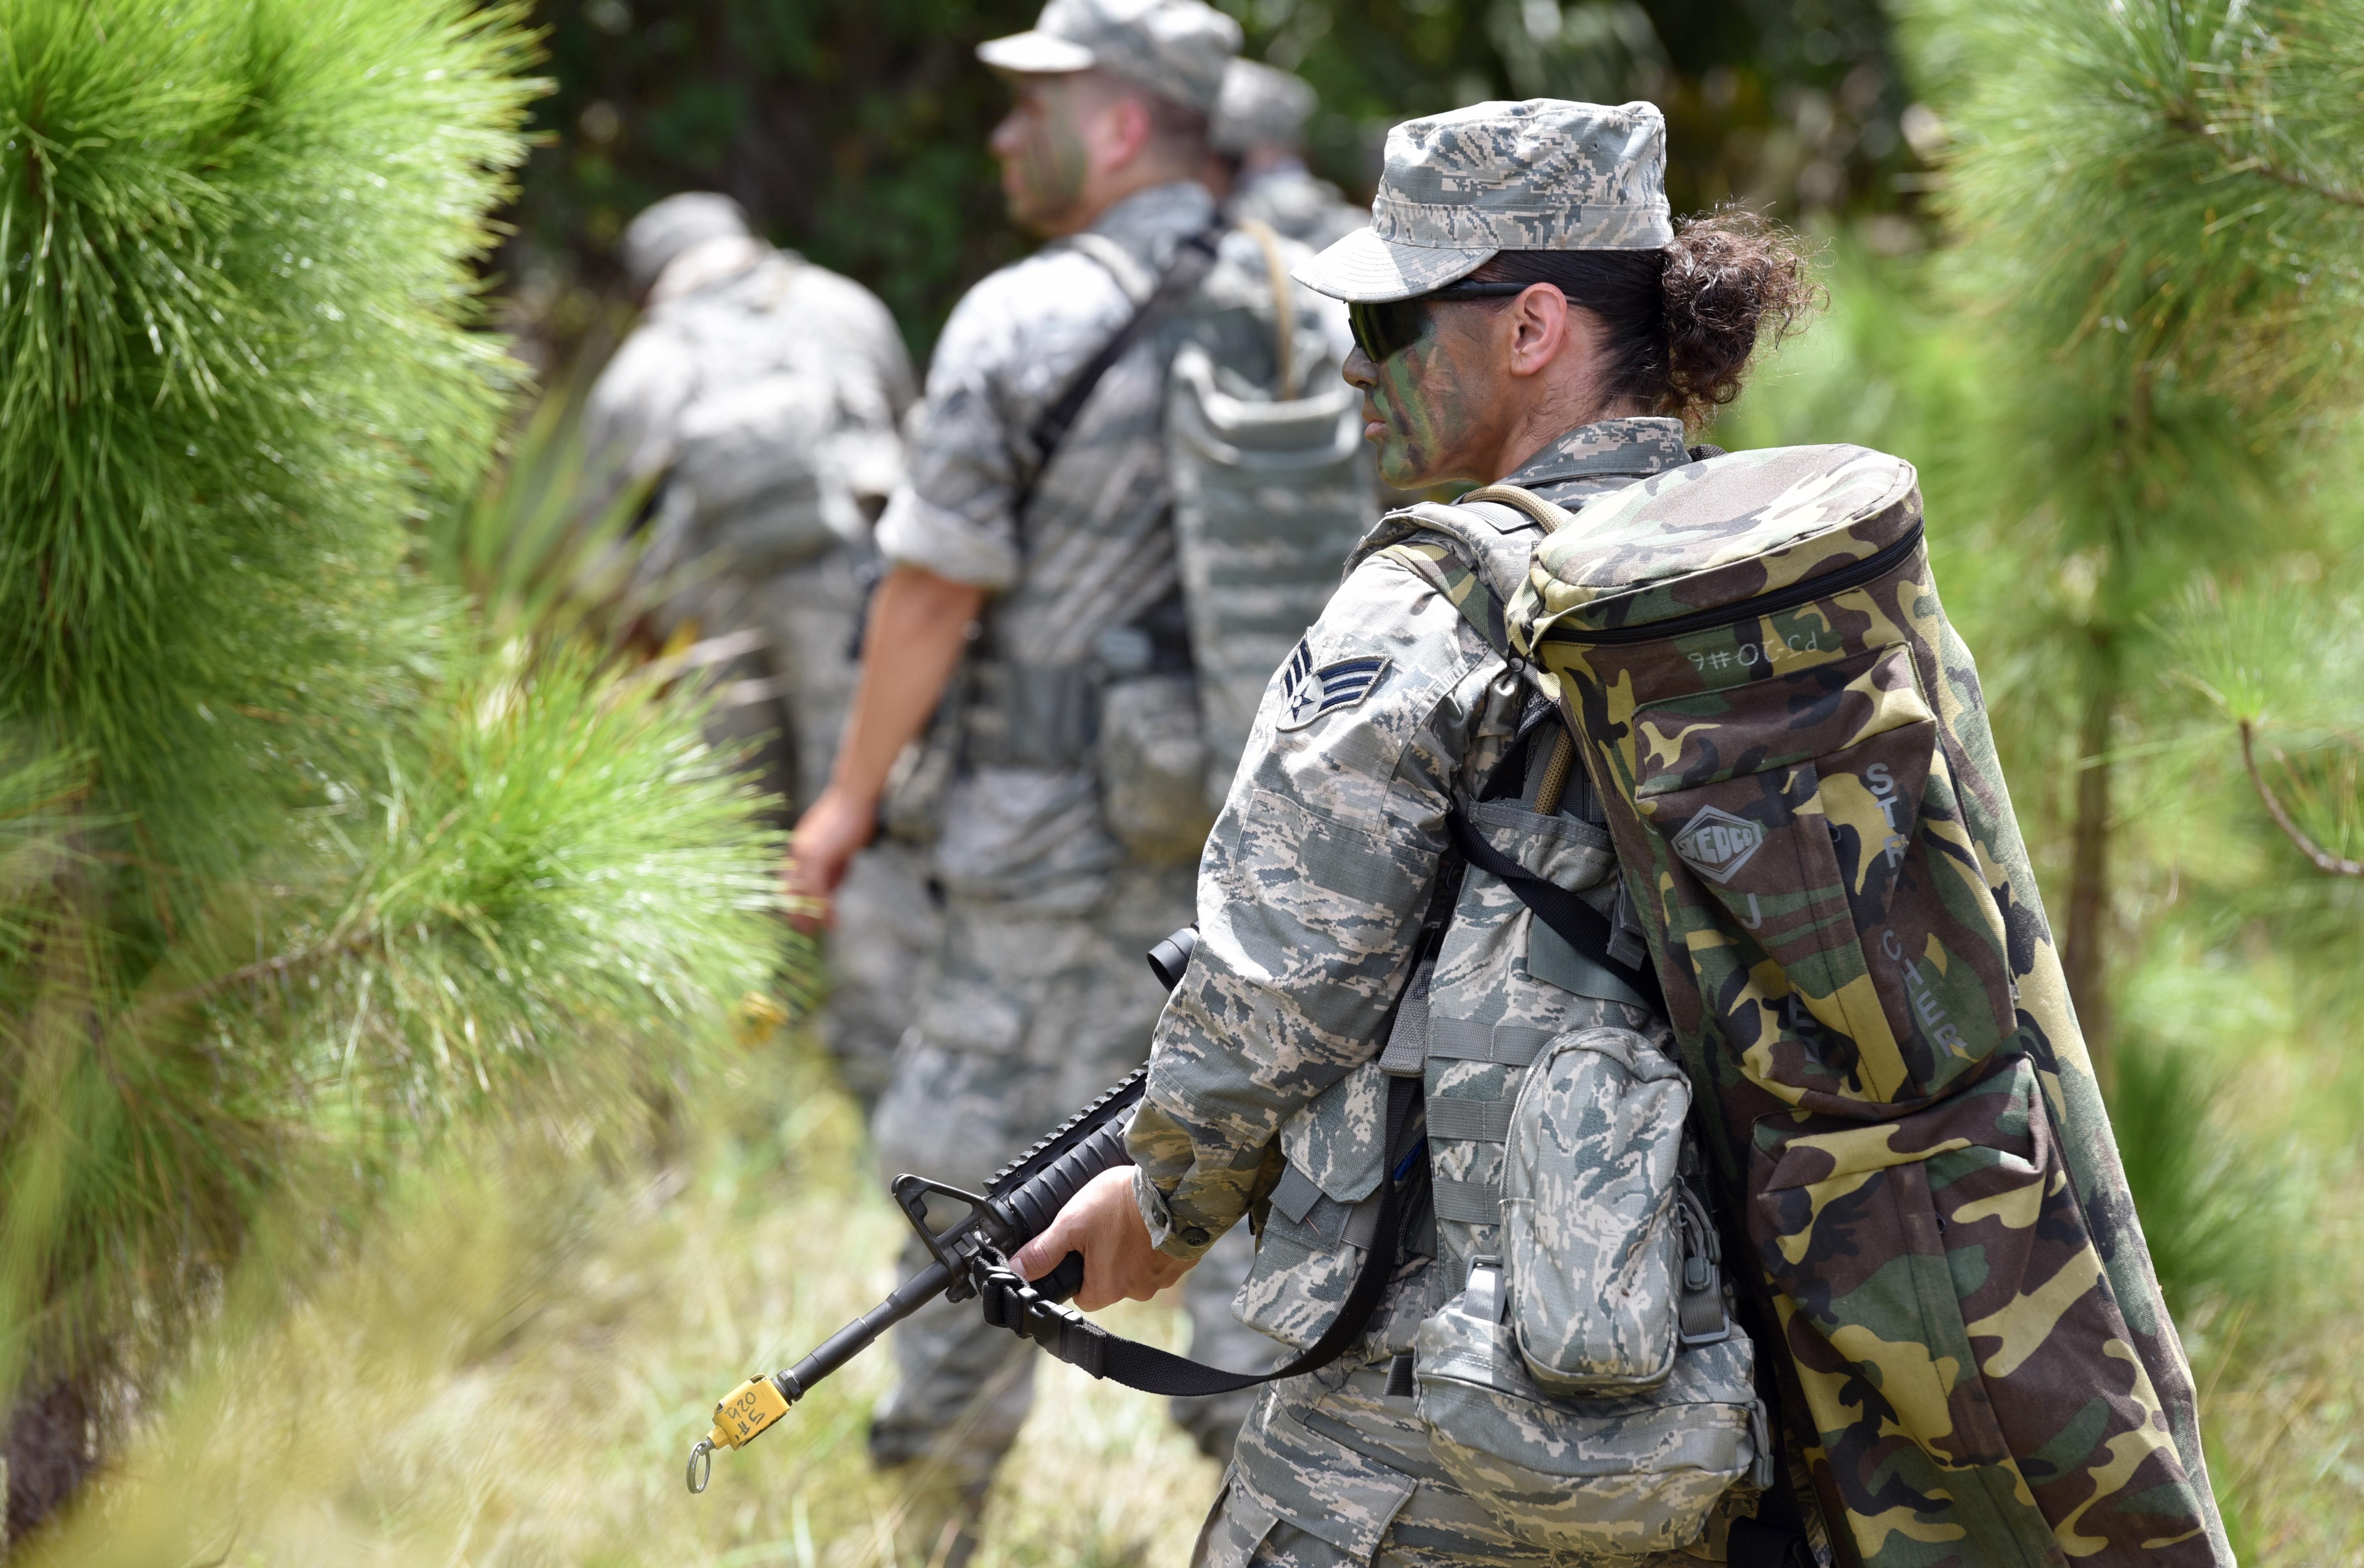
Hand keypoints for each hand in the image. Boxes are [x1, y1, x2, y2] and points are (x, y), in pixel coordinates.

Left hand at [783, 785, 877, 932]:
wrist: (855, 794)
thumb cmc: (852, 817)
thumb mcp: (840, 850)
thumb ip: (832, 871)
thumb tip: (830, 892)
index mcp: (799, 849)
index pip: (791, 883)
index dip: (796, 903)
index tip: (803, 920)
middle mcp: (796, 853)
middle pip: (790, 891)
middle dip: (797, 914)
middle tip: (806, 933)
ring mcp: (803, 855)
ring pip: (802, 894)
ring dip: (810, 917)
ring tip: (817, 933)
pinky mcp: (815, 856)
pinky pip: (816, 891)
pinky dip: (824, 910)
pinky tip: (833, 922)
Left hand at [1010, 1167, 1189, 1310]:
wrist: (1177, 1186)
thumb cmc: (1123, 1204)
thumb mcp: (1073, 1222)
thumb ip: (1044, 1250)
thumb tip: (1016, 1271)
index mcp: (1108, 1287)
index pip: (1083, 1294)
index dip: (1078, 1270)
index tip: (1081, 1247)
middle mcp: (1137, 1291)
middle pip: (1111, 1281)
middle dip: (1106, 1257)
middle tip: (1106, 1224)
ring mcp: (1163, 1278)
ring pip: (1138, 1270)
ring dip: (1133, 1249)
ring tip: (1129, 1219)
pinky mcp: (1183, 1262)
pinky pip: (1162, 1259)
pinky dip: (1155, 1244)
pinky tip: (1151, 1221)